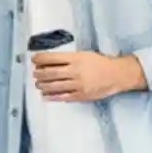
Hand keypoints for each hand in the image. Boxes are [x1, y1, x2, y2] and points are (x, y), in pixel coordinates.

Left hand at [31, 51, 146, 101]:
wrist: (117, 75)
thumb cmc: (100, 63)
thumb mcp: (84, 55)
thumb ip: (68, 59)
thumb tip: (49, 62)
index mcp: (76, 58)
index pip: (53, 58)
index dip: (40, 59)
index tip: (33, 59)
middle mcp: (75, 71)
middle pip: (50, 73)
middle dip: (39, 73)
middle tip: (34, 74)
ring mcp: (78, 84)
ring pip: (54, 86)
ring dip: (43, 85)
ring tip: (38, 84)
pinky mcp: (81, 95)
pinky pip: (62, 97)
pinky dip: (51, 96)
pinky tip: (45, 95)